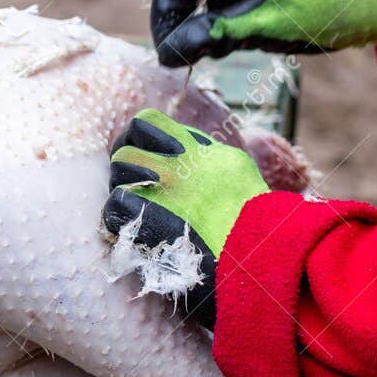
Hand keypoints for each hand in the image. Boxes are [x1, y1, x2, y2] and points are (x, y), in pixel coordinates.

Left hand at [101, 109, 269, 326]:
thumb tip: (195, 158)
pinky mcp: (147, 214)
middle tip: (134, 187)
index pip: (147, 123)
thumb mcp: (236, 173)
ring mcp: (162, 185)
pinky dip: (118, 213)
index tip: (145, 158)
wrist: (261, 253)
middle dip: (125, 165)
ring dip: (122, 184)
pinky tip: (133, 225)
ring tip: (136, 205)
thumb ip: (209, 161)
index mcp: (198, 151)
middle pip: (125, 145)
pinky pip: (115, 202)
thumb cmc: (257, 223)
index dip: (138, 140)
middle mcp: (177, 161)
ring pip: (119, 165)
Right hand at [150, 0, 376, 66]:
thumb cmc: (330, 11)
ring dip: (185, 6)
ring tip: (206, 43)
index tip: (168, 51)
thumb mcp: (272, 27)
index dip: (166, 13)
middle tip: (175, 43)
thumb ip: (218, 35)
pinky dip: (203, 5)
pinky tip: (222, 32)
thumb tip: (167, 55)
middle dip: (167, 3)